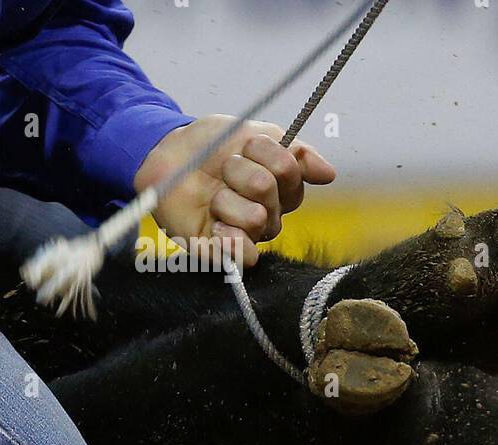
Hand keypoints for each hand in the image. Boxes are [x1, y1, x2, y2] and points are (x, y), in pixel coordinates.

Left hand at [134, 114, 335, 267]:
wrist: (168, 156)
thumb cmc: (215, 146)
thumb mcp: (256, 135)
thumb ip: (297, 153)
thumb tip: (329, 174)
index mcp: (283, 188)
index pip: (289, 170)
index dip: (263, 153)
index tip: (244, 146)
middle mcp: (270, 214)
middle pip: (267, 190)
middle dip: (238, 171)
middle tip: (223, 170)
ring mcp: (248, 233)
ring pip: (255, 218)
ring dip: (225, 198)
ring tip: (212, 195)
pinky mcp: (223, 251)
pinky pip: (243, 255)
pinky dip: (230, 240)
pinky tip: (215, 224)